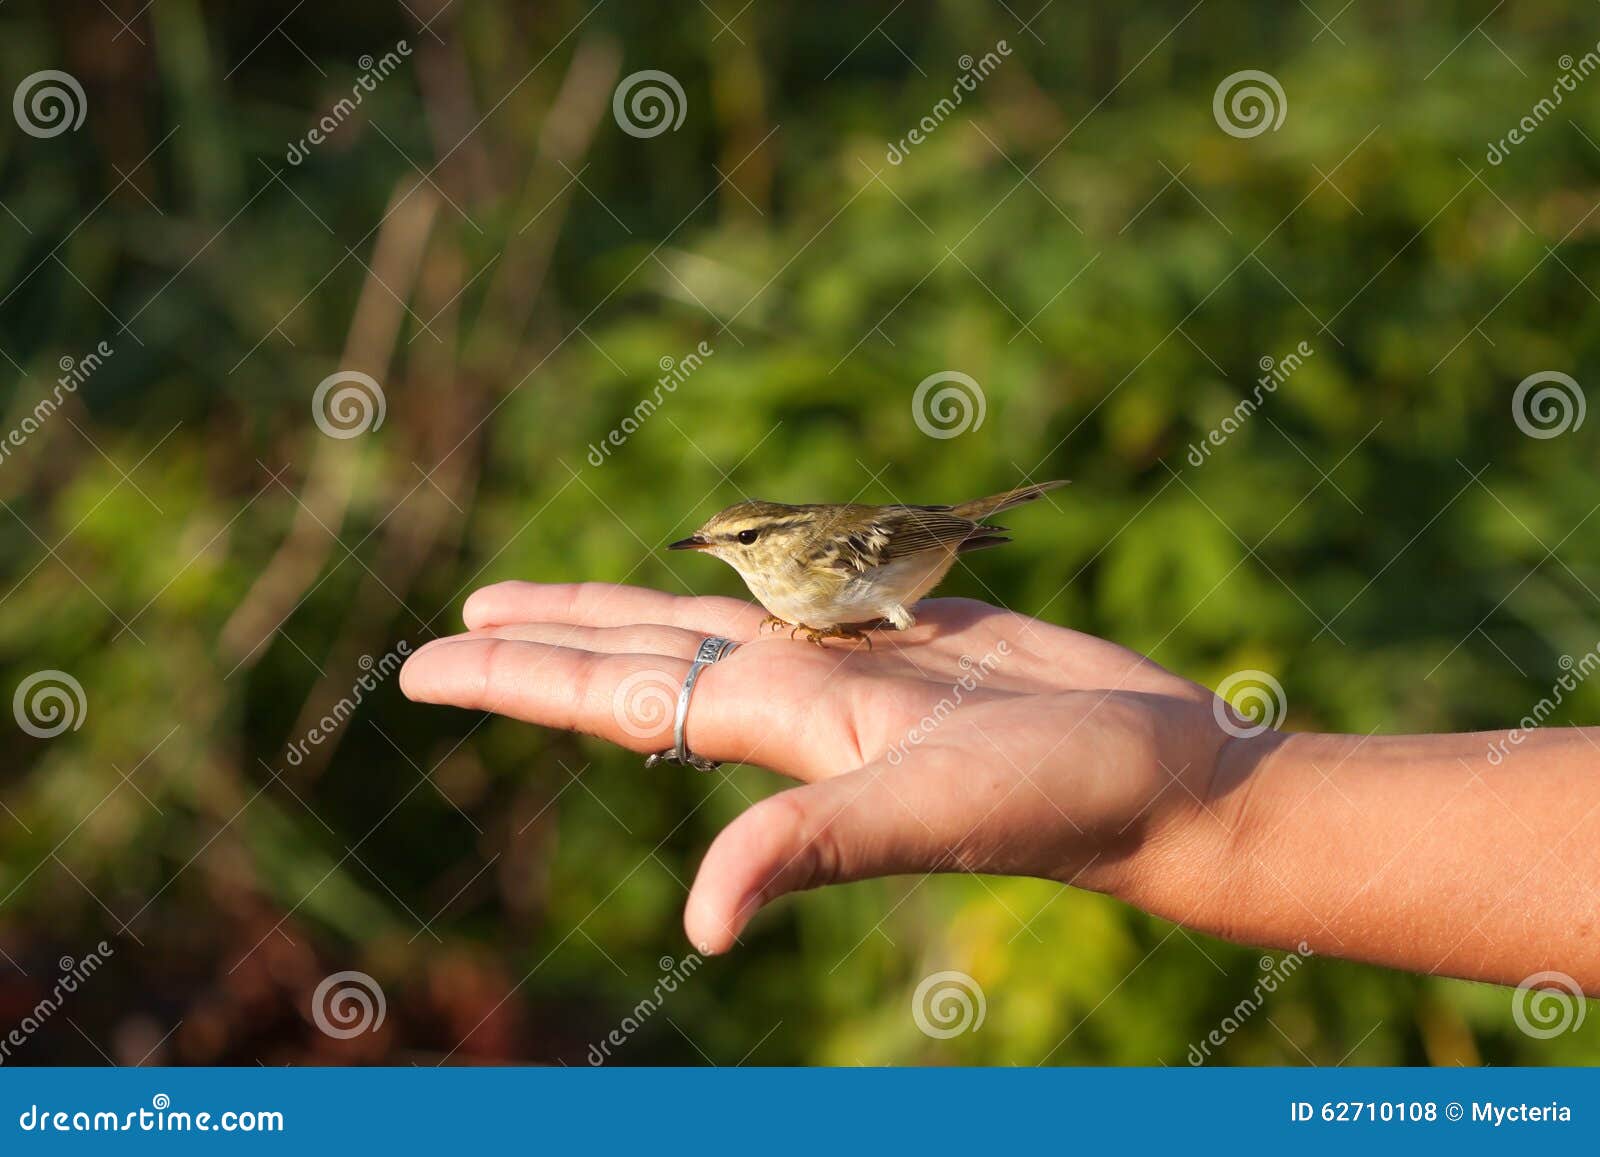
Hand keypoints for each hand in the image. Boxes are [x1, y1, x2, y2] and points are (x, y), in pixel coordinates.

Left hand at [399, 582, 1237, 953]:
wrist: (1153, 774)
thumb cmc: (1053, 799)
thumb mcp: (919, 814)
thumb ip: (808, 848)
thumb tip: (698, 924)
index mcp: (780, 723)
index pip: (618, 692)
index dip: (518, 675)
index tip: (423, 665)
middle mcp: (796, 691)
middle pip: (640, 655)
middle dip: (546, 640)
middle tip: (455, 623)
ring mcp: (849, 661)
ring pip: (706, 621)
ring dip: (620, 609)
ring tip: (546, 597)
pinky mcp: (907, 627)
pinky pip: (792, 593)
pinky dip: (739, 579)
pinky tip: (713, 580)